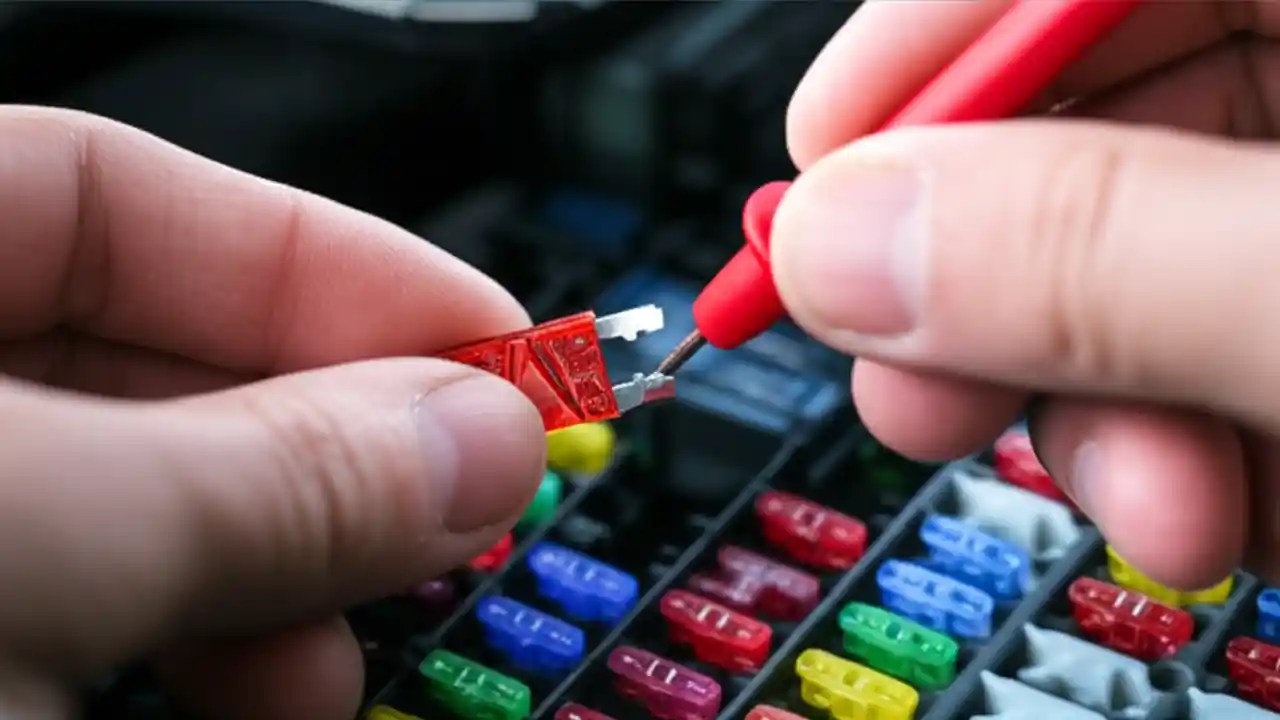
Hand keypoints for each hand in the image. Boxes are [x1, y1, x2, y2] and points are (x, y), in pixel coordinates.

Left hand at [0, 106, 543, 718]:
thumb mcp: (38, 544)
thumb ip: (268, 477)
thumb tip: (481, 436)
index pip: (107, 192)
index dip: (319, 257)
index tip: (490, 348)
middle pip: (148, 359)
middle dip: (321, 444)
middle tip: (453, 509)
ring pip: (138, 504)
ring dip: (280, 575)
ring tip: (333, 655)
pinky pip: (105, 606)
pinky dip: (215, 646)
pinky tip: (268, 691)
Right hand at [774, 2, 1279, 589]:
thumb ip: (1088, 248)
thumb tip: (841, 244)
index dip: (920, 52)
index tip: (816, 178)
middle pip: (1080, 125)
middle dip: (997, 294)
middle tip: (925, 389)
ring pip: (1124, 269)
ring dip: (1099, 416)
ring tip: (1170, 506)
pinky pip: (1190, 356)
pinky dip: (1179, 448)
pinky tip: (1231, 506)